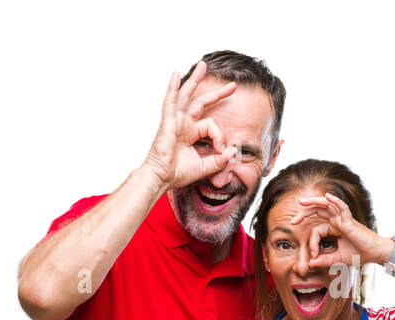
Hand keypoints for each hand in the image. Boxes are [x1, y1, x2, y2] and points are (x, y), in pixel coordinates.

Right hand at [144, 61, 238, 188]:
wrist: (161, 178)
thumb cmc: (177, 174)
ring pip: (187, 96)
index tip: (221, 150)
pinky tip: (175, 76)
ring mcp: (175, 121)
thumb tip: (233, 151)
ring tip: (203, 66)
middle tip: (233, 86)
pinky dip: (172, 89)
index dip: (219, 136)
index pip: (211, 126)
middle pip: (202, 103)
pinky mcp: (167, 122)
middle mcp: (184, 125)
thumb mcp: (205, 166)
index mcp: (191, 133)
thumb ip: (220, 160)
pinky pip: (170, 102)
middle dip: (218, 94)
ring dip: (195, 80)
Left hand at [291, 192, 392, 267]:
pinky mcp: (350, 221)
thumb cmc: (360, 255)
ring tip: (302, 202)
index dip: (312, 242)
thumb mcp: (337, 259)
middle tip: (292, 220)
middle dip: (305, 212)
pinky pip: (342, 208)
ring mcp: (344, 220)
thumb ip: (324, 261)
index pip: (317, 228)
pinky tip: (328, 197)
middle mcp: (338, 221)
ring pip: (328, 205)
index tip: (313, 255)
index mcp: (335, 228)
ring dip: (314, 202)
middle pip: (319, 210)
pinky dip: (335, 201)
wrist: (375, 255)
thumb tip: (310, 264)